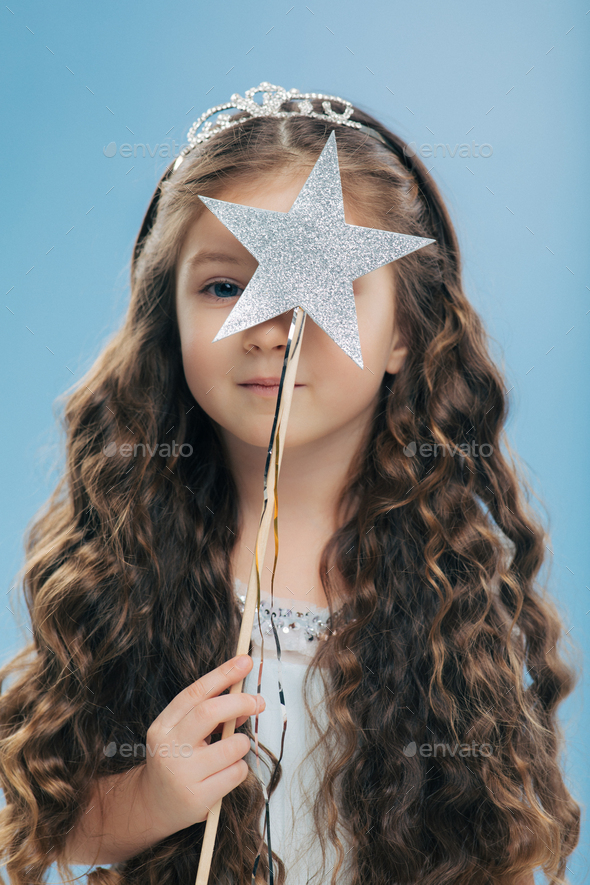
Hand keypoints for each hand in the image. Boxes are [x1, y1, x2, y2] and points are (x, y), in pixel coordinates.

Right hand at [138, 654, 263, 835]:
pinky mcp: (198, 798)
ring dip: (241, 743)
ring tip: (231, 752)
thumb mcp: (184, 734)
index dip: (223, 674)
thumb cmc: (176, 761)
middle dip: (240, 702)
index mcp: (163, 726)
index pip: (195, 693)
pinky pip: (237, 773)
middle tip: (258, 701)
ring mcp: (182, 775)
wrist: (151, 805)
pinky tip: (225, 775)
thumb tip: (248, 701)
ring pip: (232, 746)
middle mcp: (169, 748)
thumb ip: (211, 716)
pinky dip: (240, 769)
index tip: (245, 661)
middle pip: (210, 712)